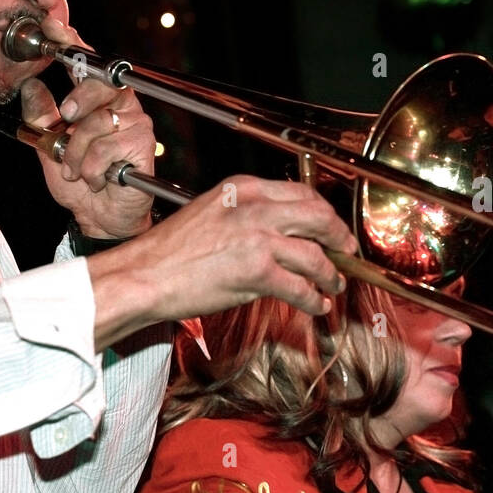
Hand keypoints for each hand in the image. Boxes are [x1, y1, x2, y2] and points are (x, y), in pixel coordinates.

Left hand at [20, 16, 155, 239]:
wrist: (100, 218)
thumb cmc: (80, 181)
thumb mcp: (49, 148)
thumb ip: (41, 117)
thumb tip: (30, 85)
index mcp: (96, 99)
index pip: (85, 63)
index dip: (70, 41)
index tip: (52, 26)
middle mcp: (120, 104)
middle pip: (101, 82)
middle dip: (79, 99)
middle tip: (66, 120)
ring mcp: (135, 122)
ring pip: (98, 122)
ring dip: (77, 153)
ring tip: (78, 171)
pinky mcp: (144, 144)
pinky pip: (107, 147)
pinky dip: (92, 168)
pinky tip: (97, 179)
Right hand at [86, 175, 359, 346]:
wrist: (144, 275)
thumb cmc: (171, 250)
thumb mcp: (213, 212)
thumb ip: (249, 214)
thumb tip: (283, 232)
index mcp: (244, 188)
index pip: (302, 192)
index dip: (325, 211)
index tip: (332, 226)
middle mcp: (255, 206)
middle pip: (319, 216)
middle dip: (339, 236)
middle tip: (347, 251)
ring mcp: (257, 238)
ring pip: (316, 253)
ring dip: (331, 273)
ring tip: (334, 284)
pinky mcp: (256, 271)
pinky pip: (300, 286)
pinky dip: (314, 299)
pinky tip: (316, 305)